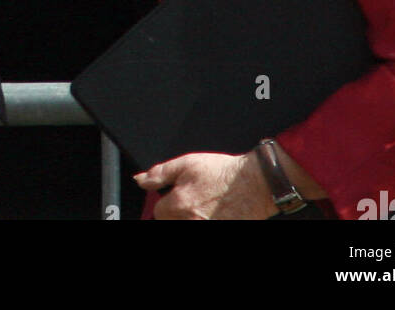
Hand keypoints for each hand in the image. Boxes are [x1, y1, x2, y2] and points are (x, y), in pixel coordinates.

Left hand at [136, 150, 276, 218]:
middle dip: (176, 214)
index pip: (158, 212)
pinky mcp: (219, 230)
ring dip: (188, 218)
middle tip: (191, 202)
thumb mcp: (187, 163)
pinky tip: (212, 213)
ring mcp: (205, 227)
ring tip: (202, 208)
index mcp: (180, 204)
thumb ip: (160, 173)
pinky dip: (203, 220)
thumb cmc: (223, 172)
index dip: (166, 202)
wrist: (254, 184)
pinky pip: (202, 226)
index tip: (176, 197)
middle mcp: (191, 221)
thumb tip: (140, 180)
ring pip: (184, 225)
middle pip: (171, 222)